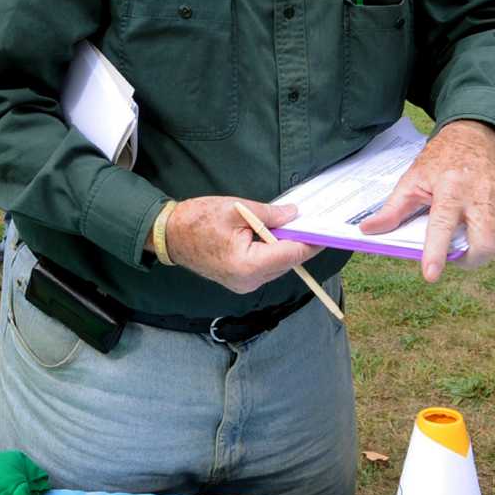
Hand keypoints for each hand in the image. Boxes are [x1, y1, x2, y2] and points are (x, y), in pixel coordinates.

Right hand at [164, 196, 320, 294]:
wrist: (169, 236)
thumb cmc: (198, 220)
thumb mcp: (237, 209)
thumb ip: (270, 214)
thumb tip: (294, 215)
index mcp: (248, 264)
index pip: (292, 254)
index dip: (311, 242)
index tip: (325, 232)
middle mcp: (249, 281)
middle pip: (287, 262)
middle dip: (299, 243)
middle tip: (309, 223)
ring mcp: (244, 285)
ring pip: (278, 266)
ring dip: (285, 249)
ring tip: (289, 228)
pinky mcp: (240, 283)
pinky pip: (265, 269)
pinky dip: (272, 254)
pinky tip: (272, 238)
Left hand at [360, 121, 494, 280]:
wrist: (474, 138)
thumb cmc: (440, 162)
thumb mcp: (412, 180)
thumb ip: (393, 209)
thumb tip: (368, 230)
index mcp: (450, 187)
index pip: (442, 225)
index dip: (436, 252)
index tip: (430, 275)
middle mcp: (480, 192)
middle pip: (484, 240)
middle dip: (471, 260)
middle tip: (456, 257)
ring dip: (483, 251)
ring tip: (468, 240)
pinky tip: (484, 232)